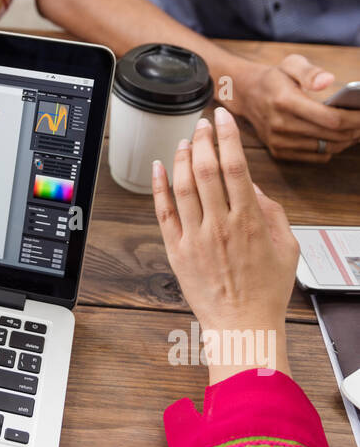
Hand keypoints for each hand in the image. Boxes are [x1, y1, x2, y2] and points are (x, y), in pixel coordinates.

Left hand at [152, 108, 298, 381]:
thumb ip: (272, 212)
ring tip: (185, 140)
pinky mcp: (177, 251)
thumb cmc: (267, 291)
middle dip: (204, 139)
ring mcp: (196, 238)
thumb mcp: (287, 247)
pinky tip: (158, 168)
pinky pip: (164, 213)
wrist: (243, 327)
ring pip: (183, 186)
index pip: (235, 166)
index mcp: (249, 221)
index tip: (223, 118)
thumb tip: (252, 186)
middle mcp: (220, 225)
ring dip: (183, 158)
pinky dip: (159, 187)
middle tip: (203, 122)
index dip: (227, 137)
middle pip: (207, 170)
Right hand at [231, 55, 359, 161]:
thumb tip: (329, 81)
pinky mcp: (279, 152)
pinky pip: (316, 156)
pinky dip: (332, 148)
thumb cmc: (274, 78)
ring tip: (357, 130)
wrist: (245, 94)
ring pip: (326, 148)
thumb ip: (311, 72)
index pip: (330, 118)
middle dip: (356, 130)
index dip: (355, 119)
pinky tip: (341, 138)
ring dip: (347, 140)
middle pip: (332, 135)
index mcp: (285, 101)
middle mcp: (280, 125)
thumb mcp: (291, 63)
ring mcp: (279, 141)